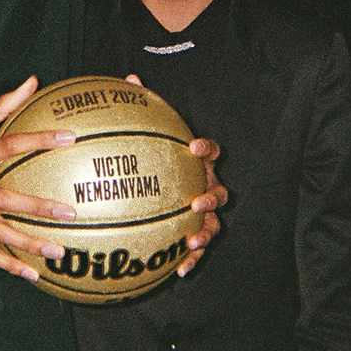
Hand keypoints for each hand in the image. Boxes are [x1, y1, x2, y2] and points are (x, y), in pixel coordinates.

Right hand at [0, 76, 75, 279]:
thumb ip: (1, 106)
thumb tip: (31, 82)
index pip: (9, 146)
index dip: (39, 140)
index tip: (70, 138)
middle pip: (7, 200)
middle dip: (39, 208)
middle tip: (69, 212)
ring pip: (0, 233)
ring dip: (29, 245)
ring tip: (58, 252)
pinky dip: (8, 265)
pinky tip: (31, 275)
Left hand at [122, 75, 224, 275]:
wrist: (160, 191)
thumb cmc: (156, 159)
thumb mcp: (148, 136)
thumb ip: (143, 110)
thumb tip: (130, 79)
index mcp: (197, 163)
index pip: (211, 151)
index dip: (206, 148)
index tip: (195, 145)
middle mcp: (206, 186)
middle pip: (220, 191)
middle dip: (212, 197)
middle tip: (196, 202)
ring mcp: (203, 212)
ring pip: (214, 223)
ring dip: (205, 232)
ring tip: (192, 241)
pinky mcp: (194, 234)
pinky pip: (197, 249)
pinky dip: (191, 260)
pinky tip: (178, 272)